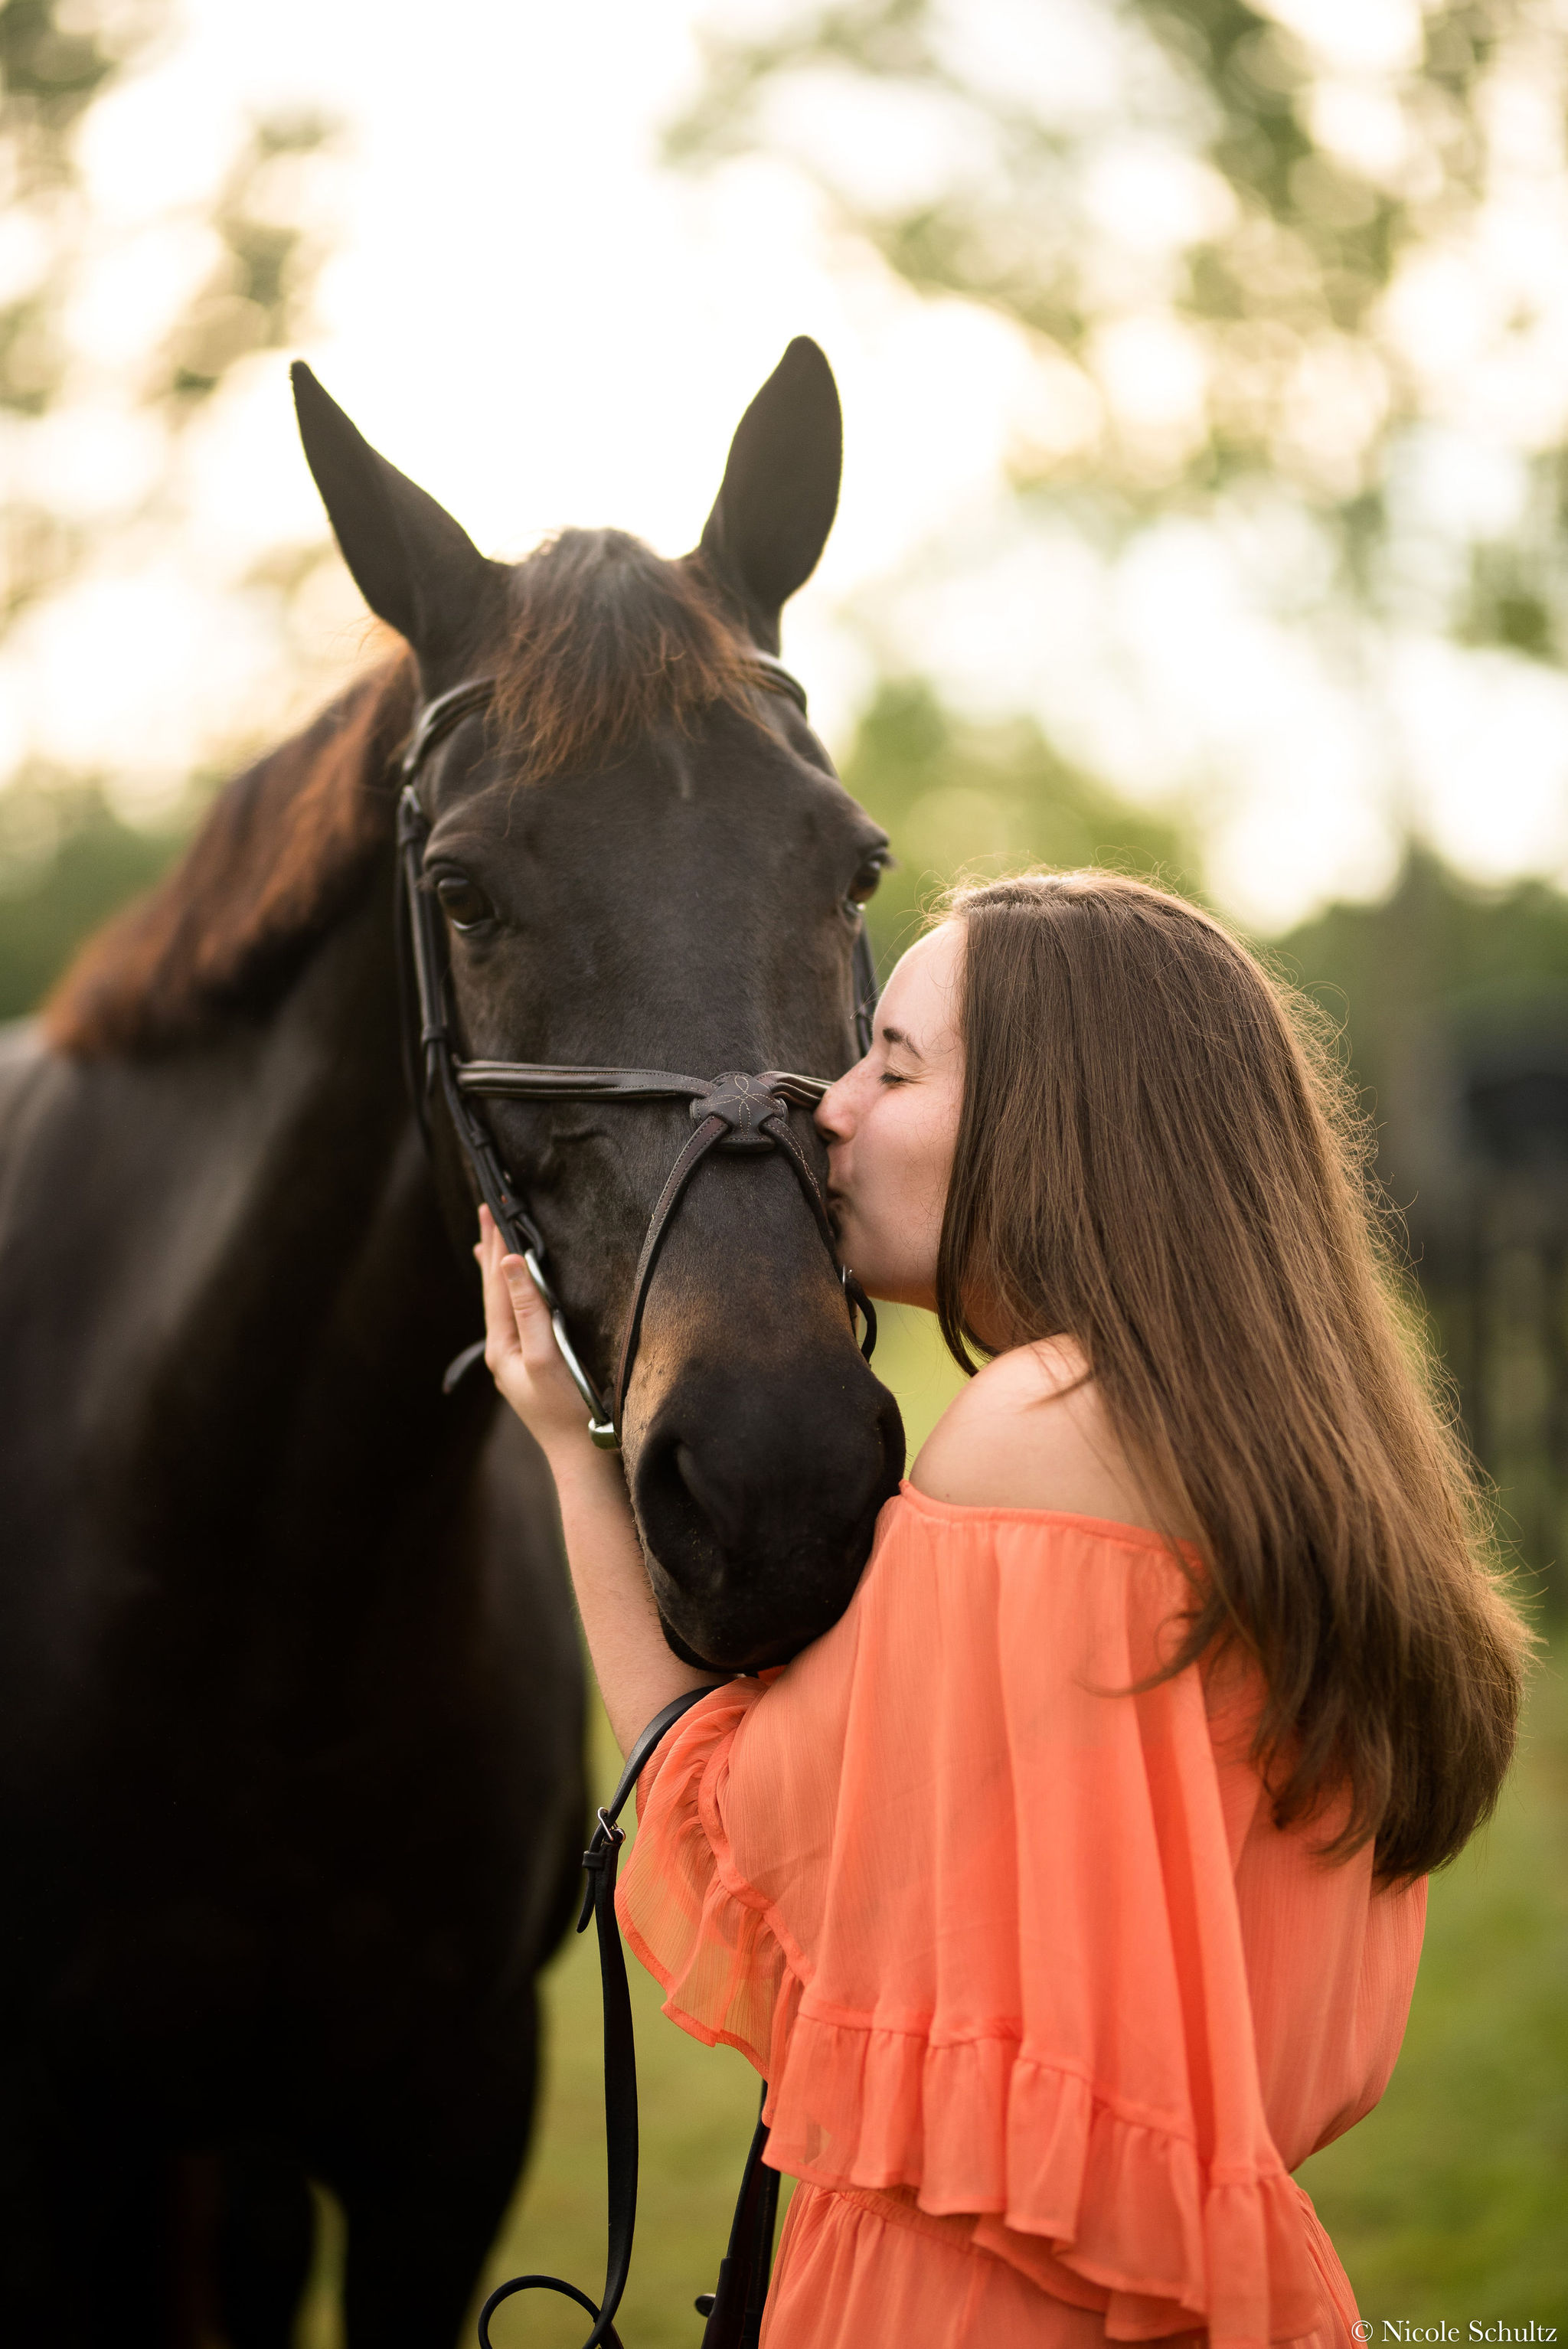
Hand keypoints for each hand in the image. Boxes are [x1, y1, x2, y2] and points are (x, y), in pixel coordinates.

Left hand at [475, 1206, 602, 1463]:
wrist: (584, 1459)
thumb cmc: (570, 1411)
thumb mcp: (547, 1356)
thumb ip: (529, 1310)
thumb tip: (513, 1264)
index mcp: (502, 1347)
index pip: (496, 1284)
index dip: (496, 1245)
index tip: (492, 1208)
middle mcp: (504, 1352)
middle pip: (494, 1291)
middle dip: (493, 1251)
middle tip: (487, 1212)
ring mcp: (518, 1362)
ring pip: (504, 1305)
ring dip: (500, 1272)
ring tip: (489, 1247)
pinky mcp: (535, 1368)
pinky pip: (518, 1320)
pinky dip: (514, 1297)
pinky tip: (517, 1297)